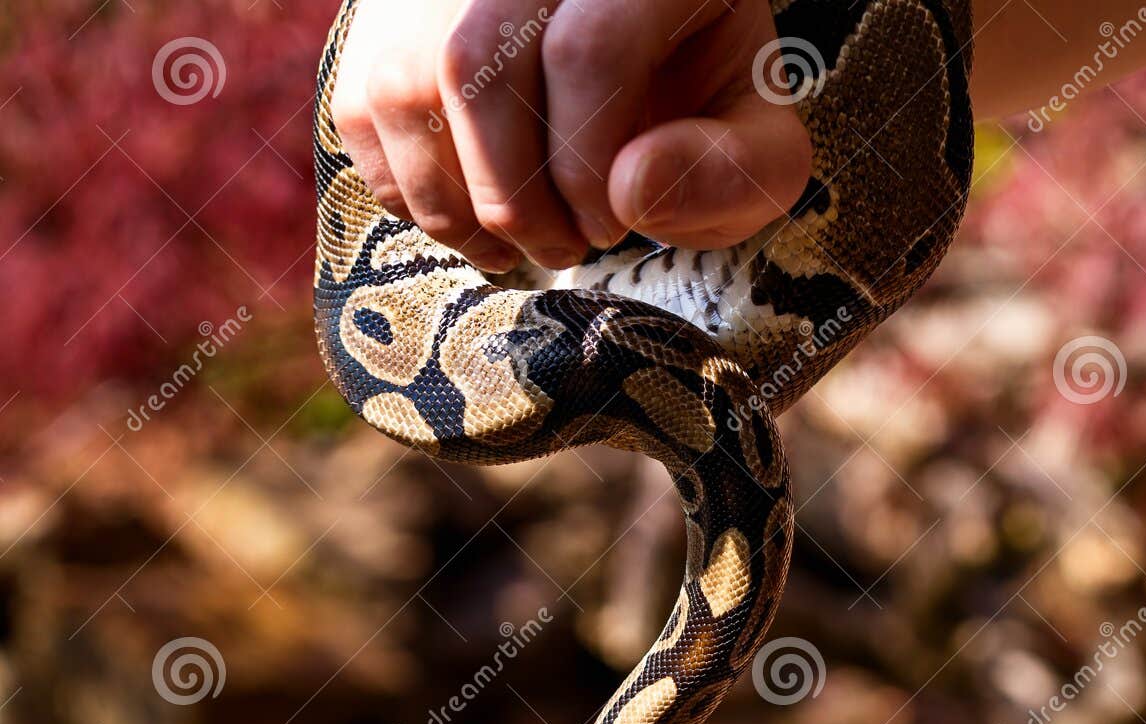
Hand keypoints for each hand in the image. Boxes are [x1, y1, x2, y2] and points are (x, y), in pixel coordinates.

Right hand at [331, 0, 812, 272]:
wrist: (623, 30)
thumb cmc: (692, 92)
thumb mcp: (752, 135)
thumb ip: (728, 175)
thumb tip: (627, 194)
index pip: (587, 52)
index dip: (589, 169)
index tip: (609, 227)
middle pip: (478, 69)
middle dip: (517, 199)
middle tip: (563, 247)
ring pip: (407, 88)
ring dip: (459, 206)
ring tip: (517, 239)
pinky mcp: (377, 13)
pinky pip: (363, 112)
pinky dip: (410, 192)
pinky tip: (470, 209)